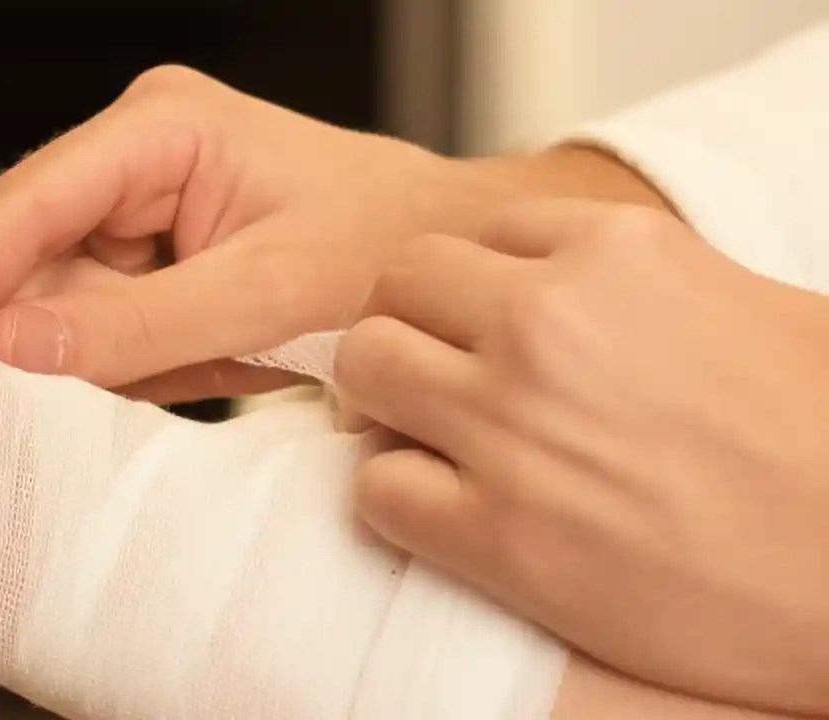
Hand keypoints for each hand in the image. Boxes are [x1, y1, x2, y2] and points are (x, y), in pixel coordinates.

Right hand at [0, 65, 666, 402]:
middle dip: (28, 322)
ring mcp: (142, 204)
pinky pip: (97, 316)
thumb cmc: (380, 248)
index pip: (27, 202)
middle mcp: (138, 154)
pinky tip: (191, 360)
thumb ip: (139, 324)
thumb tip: (16, 346)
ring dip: (88, 348)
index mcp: (160, 128)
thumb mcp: (267, 295)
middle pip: (26, 246)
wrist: (442, 259)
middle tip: (51, 392)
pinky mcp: (153, 254)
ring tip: (189, 363)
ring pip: (55, 291)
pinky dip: (121, 358)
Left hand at [334, 200, 828, 713]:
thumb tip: (563, 288)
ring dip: (379, 399)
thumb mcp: (753, 307)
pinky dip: (392, 496)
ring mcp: (513, 426)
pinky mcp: (499, 536)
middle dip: (404, 324)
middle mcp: (548, 321)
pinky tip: (444, 510)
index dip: (466, 286)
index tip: (474, 325)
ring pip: (365, 367)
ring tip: (417, 433)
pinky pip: (376, 489)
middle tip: (426, 372)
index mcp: (616, 250)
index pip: (476, 233)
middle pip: (400, 283)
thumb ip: (640, 283)